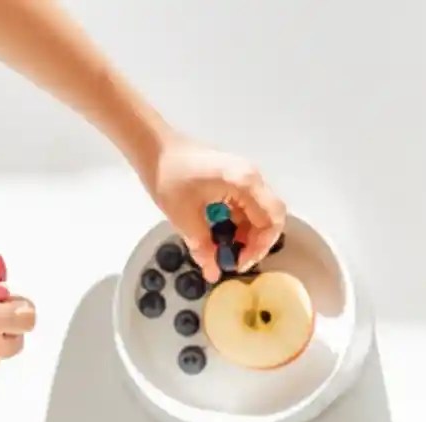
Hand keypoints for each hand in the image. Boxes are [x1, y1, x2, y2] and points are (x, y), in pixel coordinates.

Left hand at [142, 136, 286, 282]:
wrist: (154, 145)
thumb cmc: (169, 175)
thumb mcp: (184, 217)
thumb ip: (202, 247)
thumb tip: (212, 273)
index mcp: (244, 183)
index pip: (271, 221)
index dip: (259, 247)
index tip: (238, 263)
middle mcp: (252, 177)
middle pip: (271, 217)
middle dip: (257, 243)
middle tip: (236, 259)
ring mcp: (245, 176)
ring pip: (260, 212)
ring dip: (248, 234)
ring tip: (226, 249)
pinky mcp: (235, 178)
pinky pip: (248, 205)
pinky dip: (240, 223)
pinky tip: (220, 233)